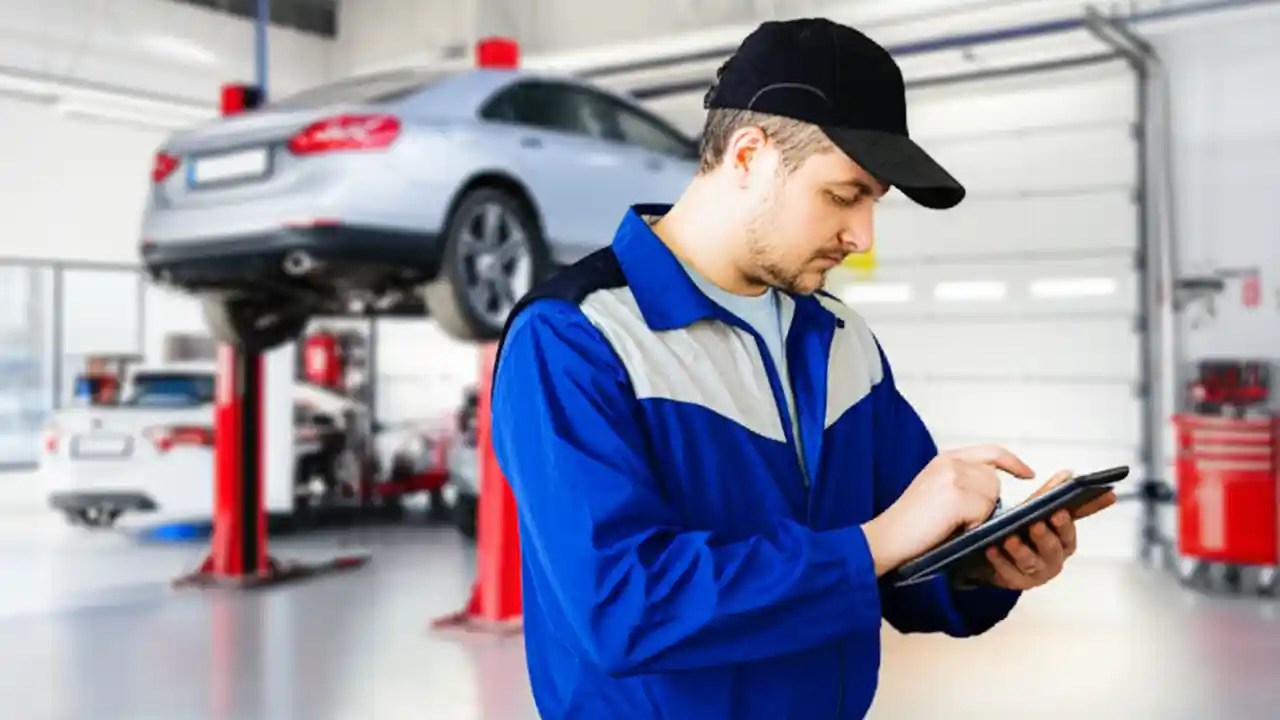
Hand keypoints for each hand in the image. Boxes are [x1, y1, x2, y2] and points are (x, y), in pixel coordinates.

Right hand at [863, 445, 1034, 575]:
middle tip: (956, 518)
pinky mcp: (957, 495)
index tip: (1028, 473)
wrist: (888, 536)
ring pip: (991, 498)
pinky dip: (971, 525)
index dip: (1013, 463)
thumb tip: (991, 487)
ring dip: (977, 516)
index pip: (991, 452)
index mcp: (945, 458)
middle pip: (994, 482)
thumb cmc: (910, 521)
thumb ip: (962, 479)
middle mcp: (951, 461)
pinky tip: (950, 527)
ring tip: (950, 522)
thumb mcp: (936, 488)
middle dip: (984, 504)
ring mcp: (954, 476)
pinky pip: (983, 513)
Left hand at [965, 470, 1117, 589]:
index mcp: (1063, 540)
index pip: (1069, 532)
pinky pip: (1008, 573)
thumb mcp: (1039, 511)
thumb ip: (1054, 493)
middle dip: (1044, 537)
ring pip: (1030, 562)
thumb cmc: (1026, 531)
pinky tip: (991, 549)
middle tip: (1036, 524)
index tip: (1058, 511)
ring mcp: (1036, 572)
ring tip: (1010, 538)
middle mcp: (1054, 558)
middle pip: (1053, 549)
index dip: (1066, 523)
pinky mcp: (1016, 581)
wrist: (1004, 558)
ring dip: (1021, 550)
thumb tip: (1070, 473)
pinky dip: (1000, 561)